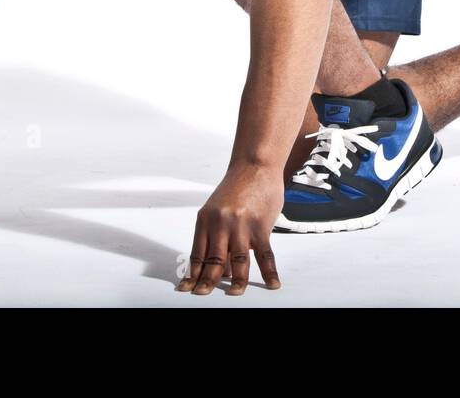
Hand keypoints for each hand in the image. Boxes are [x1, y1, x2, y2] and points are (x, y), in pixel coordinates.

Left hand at [177, 162, 282, 295]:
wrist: (255, 165)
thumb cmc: (238, 187)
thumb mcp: (218, 209)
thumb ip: (217, 235)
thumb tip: (221, 266)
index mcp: (205, 220)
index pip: (197, 254)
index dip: (192, 273)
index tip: (187, 288)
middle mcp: (220, 224)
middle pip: (213, 261)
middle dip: (207, 282)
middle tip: (203, 295)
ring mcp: (240, 226)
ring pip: (237, 262)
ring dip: (236, 282)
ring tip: (234, 293)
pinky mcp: (260, 226)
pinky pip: (264, 255)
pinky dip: (269, 272)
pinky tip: (272, 283)